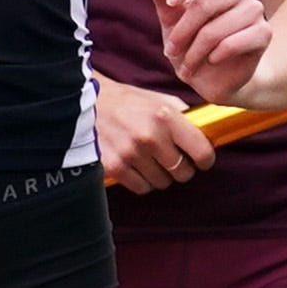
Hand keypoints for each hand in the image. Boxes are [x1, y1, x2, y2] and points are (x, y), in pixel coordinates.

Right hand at [95, 76, 216, 195]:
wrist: (82, 103)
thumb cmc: (124, 101)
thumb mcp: (157, 99)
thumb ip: (182, 116)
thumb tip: (205, 134)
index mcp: (165, 116)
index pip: (201, 151)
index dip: (205, 160)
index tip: (202, 160)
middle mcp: (150, 136)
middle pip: (183, 173)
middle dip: (182, 168)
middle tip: (173, 160)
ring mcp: (131, 154)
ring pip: (163, 183)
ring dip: (160, 175)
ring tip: (150, 160)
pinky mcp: (114, 167)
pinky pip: (142, 188)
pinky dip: (142, 181)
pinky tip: (136, 166)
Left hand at [141, 0, 271, 103]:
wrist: (214, 77)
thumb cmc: (191, 42)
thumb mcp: (171, 20)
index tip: (171, 3)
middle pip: (208, 1)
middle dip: (184, 29)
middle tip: (170, 50)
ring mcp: (255, 9)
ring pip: (220, 27)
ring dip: (197, 49)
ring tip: (188, 64)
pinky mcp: (263, 33)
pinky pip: (237, 41)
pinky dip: (218, 54)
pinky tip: (211, 60)